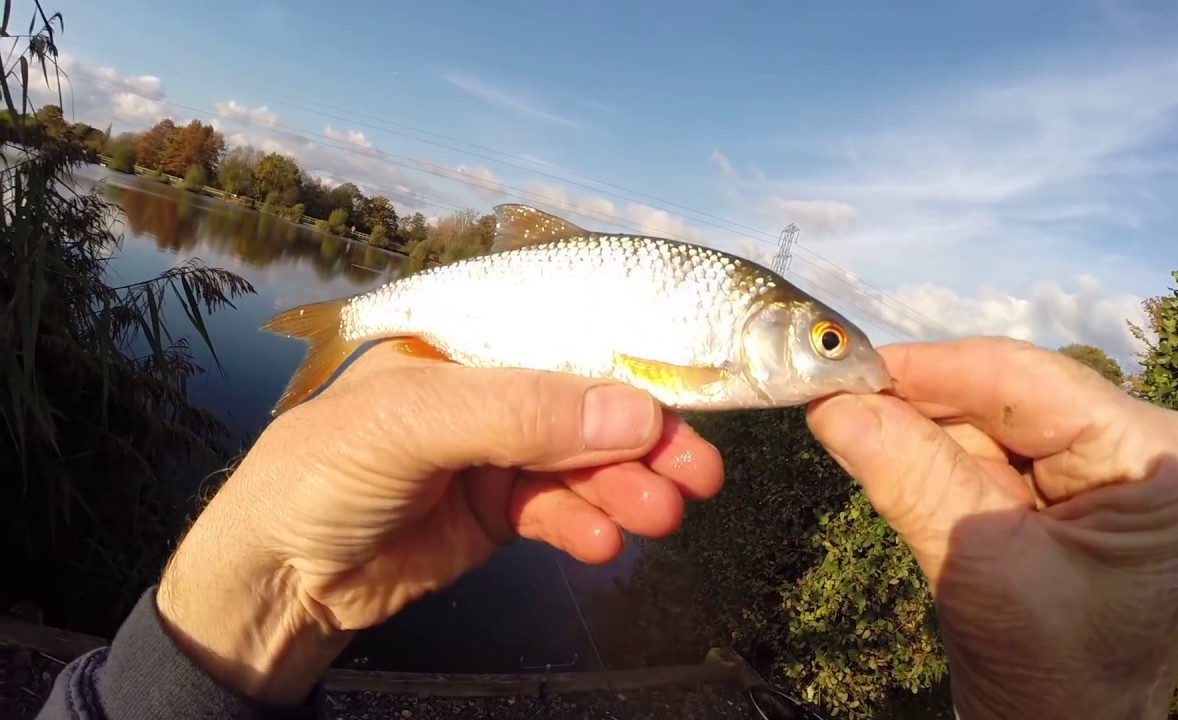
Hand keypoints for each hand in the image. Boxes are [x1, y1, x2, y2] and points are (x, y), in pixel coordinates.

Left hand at [154, 342, 724, 704]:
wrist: (274, 578)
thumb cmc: (318, 470)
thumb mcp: (412, 422)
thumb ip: (519, 414)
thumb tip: (632, 415)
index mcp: (467, 343)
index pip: (566, 341)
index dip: (630, 367)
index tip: (686, 401)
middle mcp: (490, 392)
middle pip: (588, 406)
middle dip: (647, 439)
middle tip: (699, 474)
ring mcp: (497, 454)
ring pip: (584, 464)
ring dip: (628, 488)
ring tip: (660, 515)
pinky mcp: (499, 512)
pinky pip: (561, 512)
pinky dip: (588, 525)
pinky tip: (604, 541)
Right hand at [805, 337, 1177, 718]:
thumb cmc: (1049, 673)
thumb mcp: (981, 567)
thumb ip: (913, 479)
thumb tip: (835, 405)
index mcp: (1152, 455)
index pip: (1028, 380)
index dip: (931, 369)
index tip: (846, 368)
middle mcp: (1133, 442)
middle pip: (1005, 391)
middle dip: (917, 400)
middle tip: (831, 396)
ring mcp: (1098, 462)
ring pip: (984, 414)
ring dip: (915, 425)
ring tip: (847, 426)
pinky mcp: (1059, 484)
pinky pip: (982, 446)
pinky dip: (927, 451)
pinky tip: (883, 450)